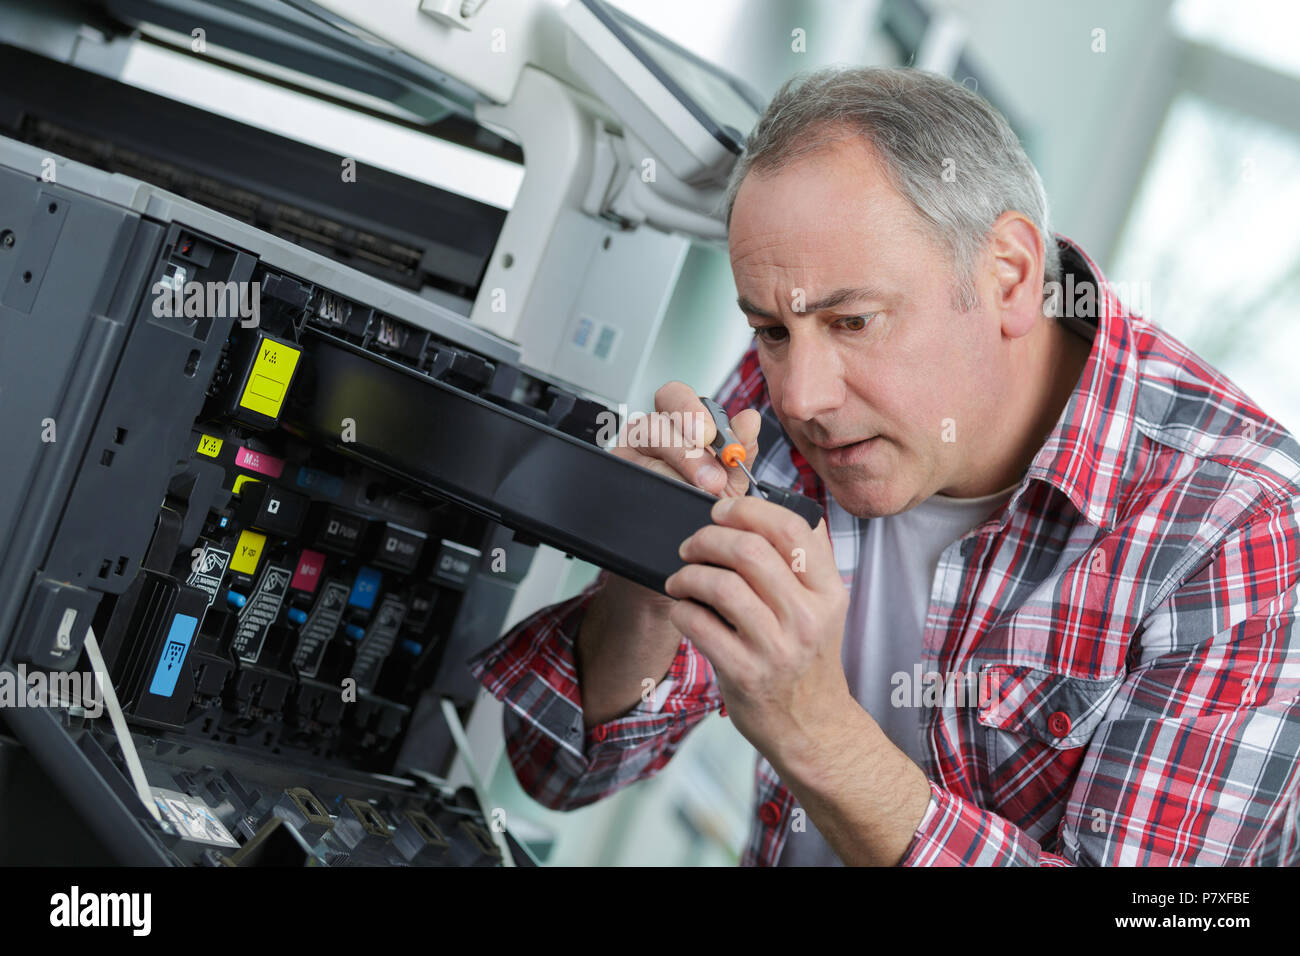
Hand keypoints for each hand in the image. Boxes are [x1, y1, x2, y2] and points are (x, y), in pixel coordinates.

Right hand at [609, 381, 759, 499]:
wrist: (704, 524)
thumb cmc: (713, 491)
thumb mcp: (732, 470)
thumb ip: (741, 445)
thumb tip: (750, 420)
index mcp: (676, 418)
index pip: (673, 395)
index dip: (689, 410)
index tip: (709, 434)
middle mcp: (648, 432)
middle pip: (654, 425)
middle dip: (686, 452)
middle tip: (712, 477)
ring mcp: (630, 455)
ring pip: (643, 455)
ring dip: (676, 475)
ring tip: (701, 492)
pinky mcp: (620, 478)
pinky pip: (634, 479)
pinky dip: (659, 489)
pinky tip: (679, 498)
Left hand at [663, 495, 852, 769]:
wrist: (813, 726)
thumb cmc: (806, 658)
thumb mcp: (821, 607)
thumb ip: (802, 561)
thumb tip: (762, 509)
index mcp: (827, 591)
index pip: (791, 528)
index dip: (747, 509)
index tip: (721, 511)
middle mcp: (807, 616)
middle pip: (749, 549)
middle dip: (707, 538)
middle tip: (690, 546)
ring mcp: (777, 647)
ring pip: (720, 584)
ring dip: (687, 574)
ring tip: (680, 579)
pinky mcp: (746, 673)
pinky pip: (699, 623)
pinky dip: (680, 609)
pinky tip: (682, 609)